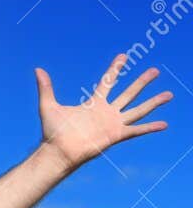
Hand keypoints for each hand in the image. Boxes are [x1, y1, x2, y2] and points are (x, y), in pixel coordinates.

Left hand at [36, 54, 171, 169]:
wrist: (57, 152)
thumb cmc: (52, 132)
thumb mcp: (48, 106)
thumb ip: (45, 88)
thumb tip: (37, 70)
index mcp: (94, 103)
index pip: (108, 81)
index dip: (115, 68)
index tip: (123, 56)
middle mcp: (106, 112)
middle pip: (129, 93)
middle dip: (142, 82)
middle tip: (156, 70)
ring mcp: (113, 123)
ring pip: (138, 109)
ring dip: (154, 102)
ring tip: (169, 94)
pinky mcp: (116, 135)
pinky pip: (137, 130)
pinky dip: (150, 127)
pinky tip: (164, 124)